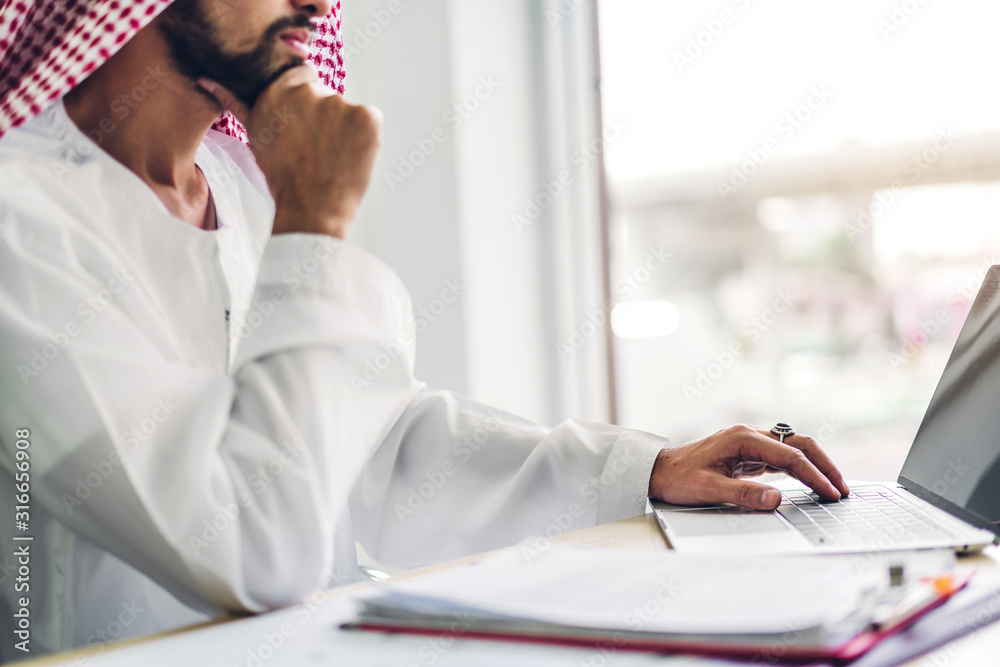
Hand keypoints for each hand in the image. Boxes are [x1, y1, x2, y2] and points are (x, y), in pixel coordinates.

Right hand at [199, 67, 382, 238]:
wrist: (309, 210)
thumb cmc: (282, 177)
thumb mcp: (255, 136)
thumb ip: (236, 102)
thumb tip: (206, 80)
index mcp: (279, 90)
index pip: (304, 78)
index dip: (307, 106)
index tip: (306, 128)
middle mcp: (308, 91)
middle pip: (327, 97)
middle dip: (326, 120)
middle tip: (317, 151)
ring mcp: (341, 104)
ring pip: (349, 112)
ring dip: (346, 131)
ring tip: (332, 158)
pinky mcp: (367, 118)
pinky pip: (370, 122)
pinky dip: (366, 139)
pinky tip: (350, 159)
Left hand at [646, 424, 849, 510]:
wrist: (658, 471)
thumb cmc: (679, 478)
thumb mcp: (709, 489)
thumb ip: (744, 494)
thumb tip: (777, 499)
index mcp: (743, 439)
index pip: (790, 456)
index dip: (815, 476)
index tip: (832, 494)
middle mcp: (750, 435)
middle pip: (798, 444)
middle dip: (824, 465)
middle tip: (842, 488)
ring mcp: (750, 442)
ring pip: (793, 448)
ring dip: (815, 465)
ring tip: (833, 487)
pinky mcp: (748, 453)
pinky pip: (781, 457)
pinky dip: (799, 468)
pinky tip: (810, 482)